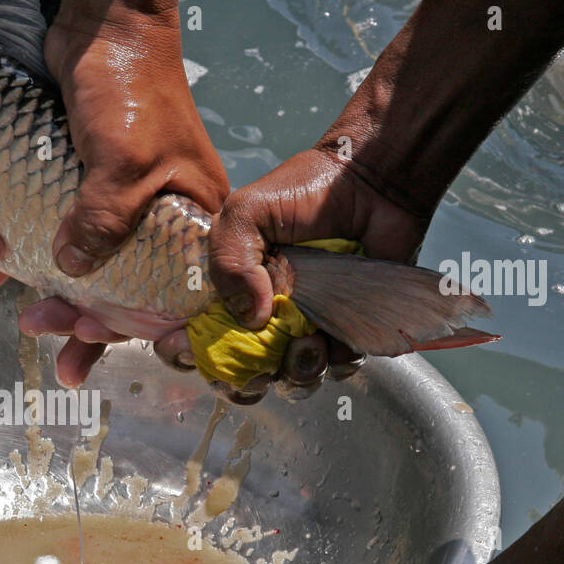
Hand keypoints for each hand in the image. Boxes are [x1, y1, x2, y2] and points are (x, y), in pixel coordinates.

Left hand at [23, 0, 227, 382]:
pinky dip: (60, 274)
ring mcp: (131, 209)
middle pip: (136, 295)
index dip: (143, 329)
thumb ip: (102, 220)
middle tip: (63, 354)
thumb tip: (72, 273)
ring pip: (104, 277)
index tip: (102, 345)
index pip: (179, 295)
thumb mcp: (123, 160)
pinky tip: (35, 296)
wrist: (103, 26)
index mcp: (198, 220)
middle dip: (99, 329)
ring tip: (37, 331)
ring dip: (73, 309)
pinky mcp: (97, 194)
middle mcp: (168, 222)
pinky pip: (81, 247)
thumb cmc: (131, 87)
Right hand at [182, 146, 431, 402]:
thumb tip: (251, 320)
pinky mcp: (346, 327)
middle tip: (261, 368)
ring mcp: (306, 324)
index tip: (194, 354)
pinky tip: (337, 338)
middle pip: (244, 371)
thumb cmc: (303, 192)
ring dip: (296, 373)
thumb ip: (228, 262)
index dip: (192, 355)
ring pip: (292, 376)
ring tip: (309, 343)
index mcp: (232, 291)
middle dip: (247, 381)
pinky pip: (339, 366)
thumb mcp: (245, 212)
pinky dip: (337, 363)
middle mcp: (264, 315)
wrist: (371, 182)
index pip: (199, 338)